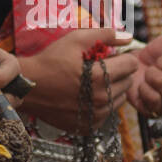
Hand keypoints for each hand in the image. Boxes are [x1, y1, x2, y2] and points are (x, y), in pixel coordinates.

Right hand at [18, 28, 138, 133]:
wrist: (29, 87)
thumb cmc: (51, 61)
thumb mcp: (75, 40)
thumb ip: (105, 35)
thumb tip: (129, 37)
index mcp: (100, 77)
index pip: (131, 65)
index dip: (121, 57)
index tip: (108, 57)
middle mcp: (101, 99)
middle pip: (128, 82)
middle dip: (117, 72)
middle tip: (97, 68)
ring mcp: (96, 116)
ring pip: (119, 99)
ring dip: (111, 89)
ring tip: (91, 82)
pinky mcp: (89, 127)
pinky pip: (107, 113)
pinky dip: (101, 104)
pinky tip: (86, 96)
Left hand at [127, 34, 161, 115]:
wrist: (134, 66)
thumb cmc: (157, 56)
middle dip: (160, 62)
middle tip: (157, 66)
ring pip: (161, 82)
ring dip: (150, 73)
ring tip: (150, 75)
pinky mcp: (154, 112)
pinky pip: (151, 96)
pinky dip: (143, 86)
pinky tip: (143, 86)